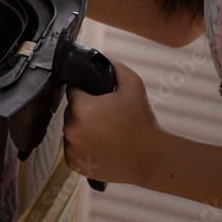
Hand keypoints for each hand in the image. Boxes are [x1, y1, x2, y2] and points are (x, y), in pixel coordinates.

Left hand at [64, 61, 162, 187]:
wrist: (150, 158)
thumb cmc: (142, 121)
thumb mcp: (133, 84)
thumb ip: (115, 65)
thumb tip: (101, 58)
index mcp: (81, 108)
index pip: (72, 89)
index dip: (85, 89)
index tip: (98, 96)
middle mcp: (71, 129)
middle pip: (71, 110)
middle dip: (85, 109)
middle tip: (106, 114)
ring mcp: (71, 148)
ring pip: (72, 129)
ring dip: (83, 127)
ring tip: (105, 130)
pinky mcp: (74, 164)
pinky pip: (73, 148)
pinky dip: (83, 145)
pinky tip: (100, 144)